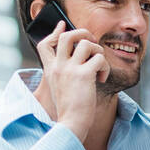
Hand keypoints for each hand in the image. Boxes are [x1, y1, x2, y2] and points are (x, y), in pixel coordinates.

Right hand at [36, 20, 110, 141]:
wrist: (71, 124)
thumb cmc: (70, 109)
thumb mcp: (59, 88)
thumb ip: (63, 72)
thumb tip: (76, 59)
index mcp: (50, 70)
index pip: (45, 44)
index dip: (54, 32)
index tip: (63, 25)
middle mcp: (58, 66)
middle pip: (67, 36)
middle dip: (83, 33)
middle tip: (93, 44)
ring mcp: (69, 69)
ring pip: (87, 43)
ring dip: (98, 52)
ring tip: (99, 67)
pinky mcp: (83, 74)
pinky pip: (99, 58)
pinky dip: (105, 67)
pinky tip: (101, 79)